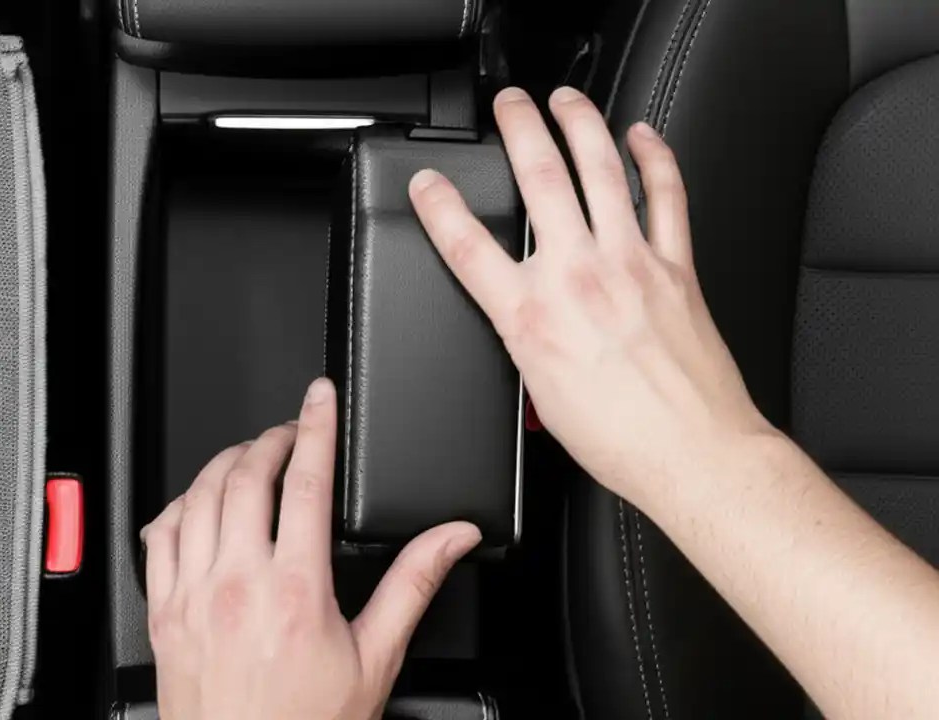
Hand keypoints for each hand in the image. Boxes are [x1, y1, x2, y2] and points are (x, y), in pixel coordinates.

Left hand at [142, 378, 481, 719]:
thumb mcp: (376, 657)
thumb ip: (413, 584)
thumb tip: (452, 537)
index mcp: (295, 590)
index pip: (305, 482)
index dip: (315, 427)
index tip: (318, 397)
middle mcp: (237, 585)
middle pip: (246, 476)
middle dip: (270, 437)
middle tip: (290, 427)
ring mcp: (192, 596)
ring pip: (198, 497)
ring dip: (225, 463)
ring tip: (250, 455)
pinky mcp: (163, 613)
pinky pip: (158, 536)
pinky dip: (178, 504)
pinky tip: (197, 501)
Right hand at [408, 86, 774, 505]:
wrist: (693, 454)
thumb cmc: (620, 439)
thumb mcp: (540, 394)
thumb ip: (525, 341)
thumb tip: (518, 320)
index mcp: (532, 318)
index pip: (468, 246)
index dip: (439, 206)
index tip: (427, 182)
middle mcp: (578, 279)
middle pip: (539, 180)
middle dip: (518, 128)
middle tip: (509, 105)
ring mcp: (630, 264)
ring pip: (601, 171)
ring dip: (580, 124)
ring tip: (565, 100)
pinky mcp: (674, 267)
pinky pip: (666, 197)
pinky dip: (655, 159)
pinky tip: (643, 136)